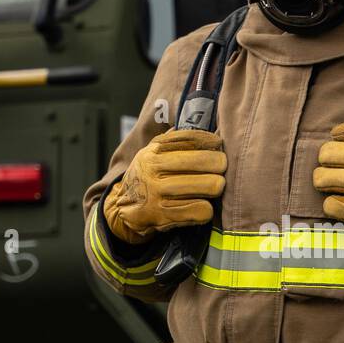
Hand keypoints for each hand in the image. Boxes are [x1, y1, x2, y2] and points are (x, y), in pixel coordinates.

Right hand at [104, 128, 226, 241]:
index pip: (194, 139)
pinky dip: (207, 210)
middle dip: (220, 166)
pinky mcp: (164, 216)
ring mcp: (158, 193)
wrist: (123, 208)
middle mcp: (154, 169)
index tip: (218, 147)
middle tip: (219, 171)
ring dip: (216, 188)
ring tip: (212, 189)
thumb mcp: (154, 152)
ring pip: (210, 186)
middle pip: (209, 161)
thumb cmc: (148, 176)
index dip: (212, 142)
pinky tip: (201, 206)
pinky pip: (203, 210)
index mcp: (154, 150)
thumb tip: (207, 126)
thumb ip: (176, 140)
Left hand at [313, 122, 343, 246]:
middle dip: (325, 156)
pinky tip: (331, 203)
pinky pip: (340, 207)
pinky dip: (330, 205)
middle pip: (337, 154)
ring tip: (321, 181)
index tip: (334, 135)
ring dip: (322, 180)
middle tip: (323, 161)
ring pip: (334, 179)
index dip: (340, 132)